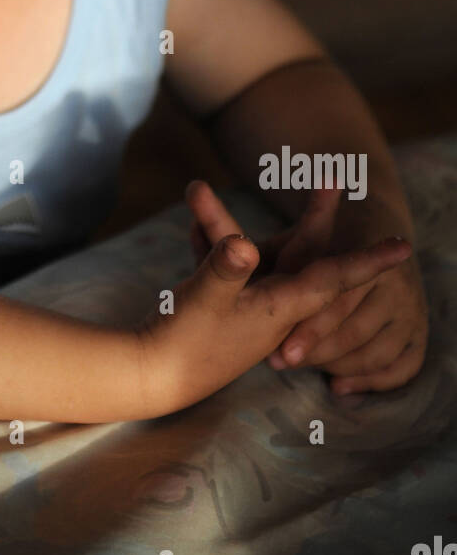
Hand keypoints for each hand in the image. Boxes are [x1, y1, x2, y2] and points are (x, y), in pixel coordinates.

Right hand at [186, 179, 428, 394]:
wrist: (150, 377)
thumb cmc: (182, 342)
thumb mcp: (203, 301)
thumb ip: (224, 269)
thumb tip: (242, 242)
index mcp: (281, 307)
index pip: (335, 280)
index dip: (370, 261)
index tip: (404, 246)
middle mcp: (272, 306)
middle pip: (303, 254)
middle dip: (314, 216)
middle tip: (332, 177)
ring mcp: (247, 305)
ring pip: (255, 254)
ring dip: (228, 222)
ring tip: (199, 191)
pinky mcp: (222, 305)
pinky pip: (227, 266)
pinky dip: (212, 244)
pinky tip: (191, 226)